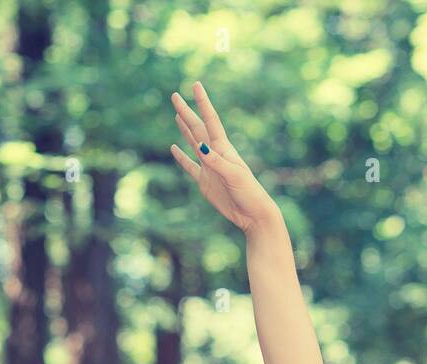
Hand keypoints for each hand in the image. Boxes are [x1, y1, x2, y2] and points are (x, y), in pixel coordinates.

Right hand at [170, 81, 279, 235]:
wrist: (252, 214)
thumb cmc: (249, 192)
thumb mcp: (233, 176)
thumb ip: (216, 161)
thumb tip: (200, 146)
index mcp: (224, 148)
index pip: (210, 120)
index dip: (202, 102)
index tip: (195, 85)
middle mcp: (215, 154)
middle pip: (197, 128)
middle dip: (187, 112)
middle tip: (175, 96)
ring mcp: (209, 167)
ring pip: (193, 142)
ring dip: (185, 129)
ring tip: (177, 114)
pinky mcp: (205, 181)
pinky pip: (189, 166)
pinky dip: (181, 157)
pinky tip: (174, 148)